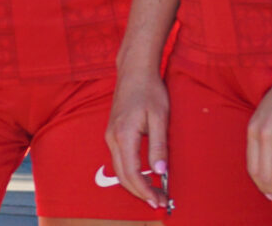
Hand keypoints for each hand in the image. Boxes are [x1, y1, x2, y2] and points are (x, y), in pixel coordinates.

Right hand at [105, 66, 170, 208]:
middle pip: (122, 176)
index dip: (145, 191)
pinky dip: (130, 173)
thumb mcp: (159, 118)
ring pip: (119, 169)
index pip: (132, 173)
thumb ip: (159, 146)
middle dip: (140, 193)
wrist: (134, 70)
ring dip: (135, 184)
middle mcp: (112, 138)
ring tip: (154, 192)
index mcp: (124, 135)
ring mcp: (110, 135)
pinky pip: (119, 160)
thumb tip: (161, 173)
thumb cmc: (149, 90)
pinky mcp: (113, 132)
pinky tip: (144, 176)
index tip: (160, 201)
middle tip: (159, 202)